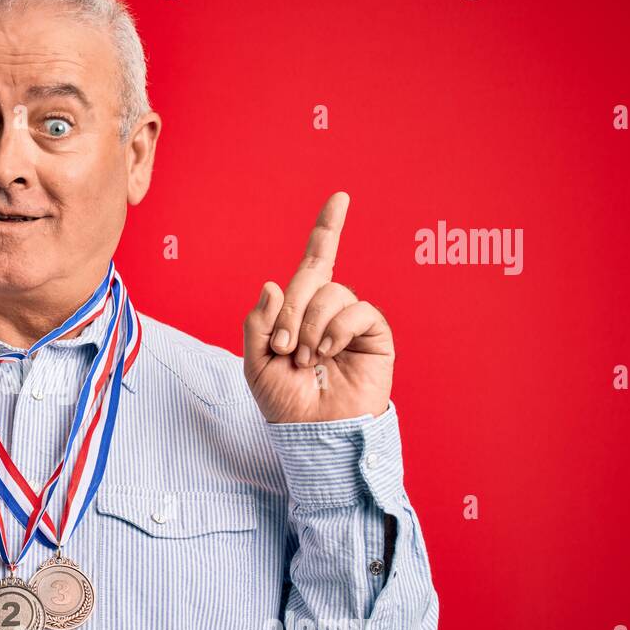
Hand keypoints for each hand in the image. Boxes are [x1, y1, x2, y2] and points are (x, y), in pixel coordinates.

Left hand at [242, 192, 393, 422]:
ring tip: (307, 359)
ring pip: (331, 293)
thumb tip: (272, 285)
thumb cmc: (285, 402)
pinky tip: (329, 354)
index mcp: (300, 311)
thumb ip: (257, 323)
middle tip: (285, 348)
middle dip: (292, 309)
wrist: (314, 432)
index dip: (327, 230)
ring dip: (311, 326)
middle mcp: (328, 310)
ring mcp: (352, 321)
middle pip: (311, 277)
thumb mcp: (255, 362)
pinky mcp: (374, 334)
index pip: (315, 262)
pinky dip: (336, 330)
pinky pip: (356, 310)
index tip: (341, 198)